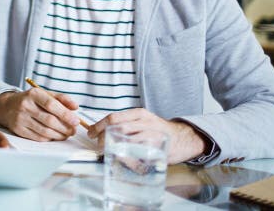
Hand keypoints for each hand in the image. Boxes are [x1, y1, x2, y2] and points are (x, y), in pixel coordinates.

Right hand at [0, 89, 80, 140]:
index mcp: (33, 94)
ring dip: (59, 135)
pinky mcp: (18, 130)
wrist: (7, 106)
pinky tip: (55, 136)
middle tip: (73, 130)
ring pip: (45, 131)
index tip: (76, 121)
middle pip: (49, 120)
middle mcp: (25, 106)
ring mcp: (20, 119)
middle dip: (65, 128)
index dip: (65, 114)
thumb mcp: (44, 94)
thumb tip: (75, 107)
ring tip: (66, 134)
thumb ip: (61, 98)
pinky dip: (50, 138)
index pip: (51, 105)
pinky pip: (38, 138)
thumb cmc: (30, 100)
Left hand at [88, 108, 208, 163]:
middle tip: (98, 145)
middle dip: (103, 137)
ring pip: (128, 140)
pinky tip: (124, 159)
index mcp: (139, 114)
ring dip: (114, 147)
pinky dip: (129, 158)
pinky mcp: (159, 148)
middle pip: (118, 127)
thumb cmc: (157, 131)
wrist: (183, 137)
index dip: (99, 126)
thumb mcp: (141, 122)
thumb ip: (125, 125)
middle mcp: (146, 122)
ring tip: (107, 151)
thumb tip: (100, 131)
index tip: (90, 133)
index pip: (113, 117)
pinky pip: (140, 154)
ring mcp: (153, 134)